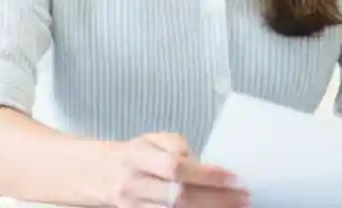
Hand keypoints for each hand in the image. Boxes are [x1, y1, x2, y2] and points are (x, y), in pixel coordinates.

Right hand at [103, 132, 248, 207]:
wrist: (98, 175)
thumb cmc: (133, 155)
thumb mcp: (150, 140)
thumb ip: (176, 146)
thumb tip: (204, 164)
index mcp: (138, 157)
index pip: (174, 167)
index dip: (205, 174)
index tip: (233, 177)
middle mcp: (135, 185)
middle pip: (178, 197)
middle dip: (215, 199)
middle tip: (244, 197)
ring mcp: (135, 206)